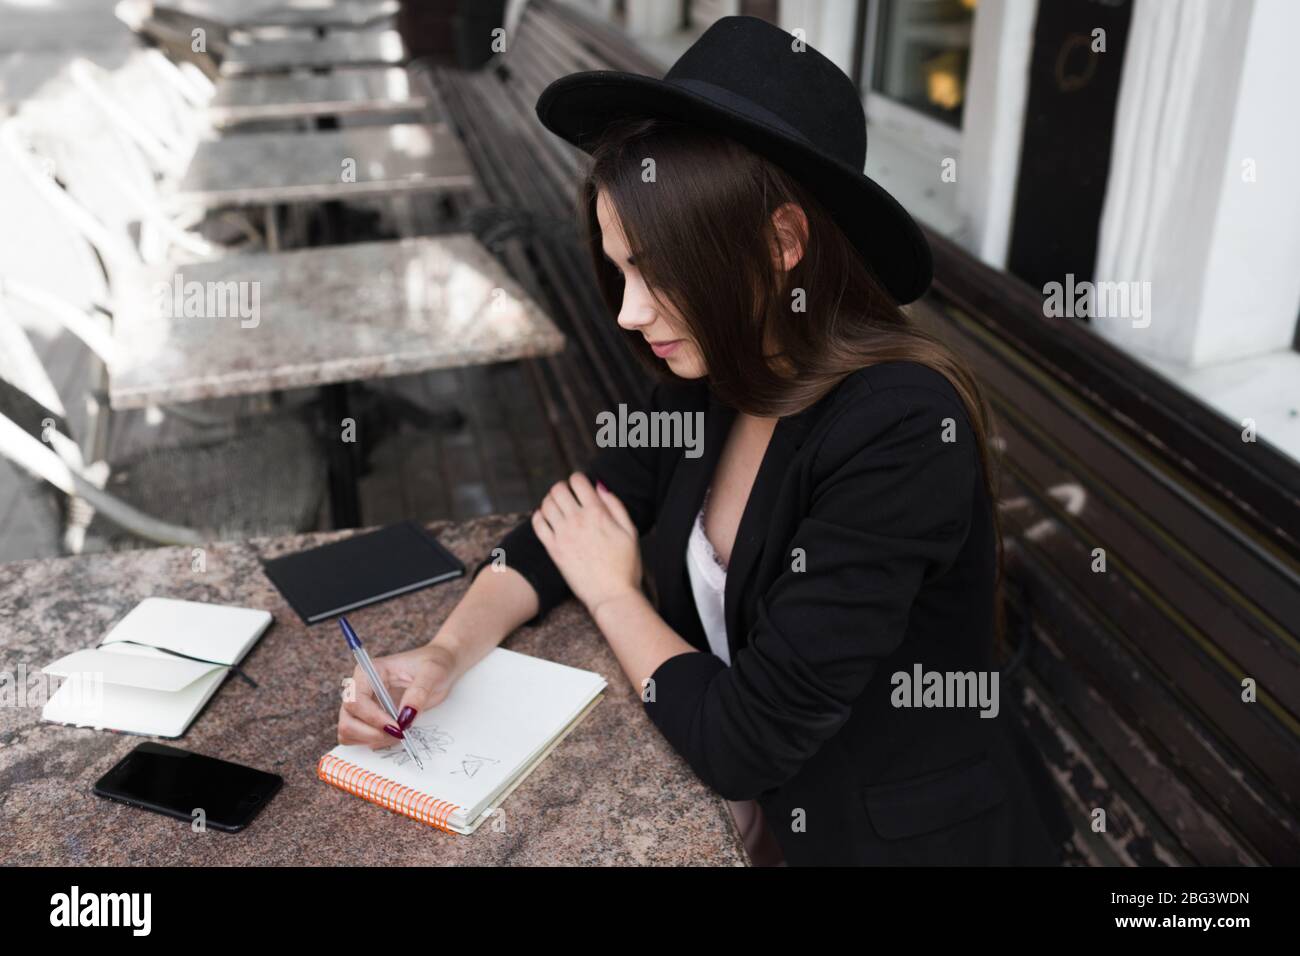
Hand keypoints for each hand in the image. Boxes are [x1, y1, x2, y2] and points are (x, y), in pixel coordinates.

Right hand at [337, 642, 458, 747]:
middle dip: (371, 733)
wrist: (439, 668)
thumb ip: (419, 693)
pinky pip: (358, 738)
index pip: (356, 699)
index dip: (373, 718)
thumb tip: (405, 718)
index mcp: (369, 671)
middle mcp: (360, 687)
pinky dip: (373, 742)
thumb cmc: (434, 664)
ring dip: (371, 740)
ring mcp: (362, 704)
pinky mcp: (368, 718)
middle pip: (347, 719)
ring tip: (399, 733)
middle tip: (400, 734)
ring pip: (348, 732)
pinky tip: (394, 734)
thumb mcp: (432, 673)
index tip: (397, 727)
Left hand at [532, 472, 641, 615]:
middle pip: (558, 489)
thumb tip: (599, 487)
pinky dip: (539, 516)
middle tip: (567, 495)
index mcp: (597, 513)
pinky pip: (537, 524)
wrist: (612, 595)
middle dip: (563, 488)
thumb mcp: (630, 531)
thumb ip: (615, 506)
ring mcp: (563, 535)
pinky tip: (547, 519)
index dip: (578, 479)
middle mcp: (577, 520)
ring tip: (558, 507)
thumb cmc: (626, 565)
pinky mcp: (553, 550)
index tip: (580, 486)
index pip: (578, 481)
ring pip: (546, 504)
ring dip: (550, 501)